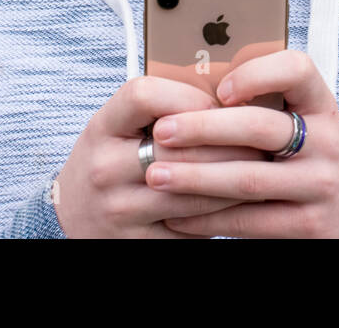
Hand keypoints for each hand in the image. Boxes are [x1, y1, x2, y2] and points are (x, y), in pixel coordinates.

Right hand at [51, 75, 270, 237]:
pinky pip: (193, 228)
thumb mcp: (118, 127)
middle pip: (180, 149)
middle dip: (232, 142)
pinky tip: (242, 201)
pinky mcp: (139, 244)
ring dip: (237, 181)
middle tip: (266, 136)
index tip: (218, 104)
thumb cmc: (109, 160)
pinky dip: (223, 213)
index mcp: (102, 128)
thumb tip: (226, 93)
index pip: (143, 95)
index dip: (188, 97)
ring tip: (264, 168)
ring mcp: (120, 210)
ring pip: (194, 193)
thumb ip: (159, 110)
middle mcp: (104, 169)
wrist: (72, 217)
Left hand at [146, 50, 338, 237]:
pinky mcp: (307, 225)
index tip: (217, 88)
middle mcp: (327, 142)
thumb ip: (268, 105)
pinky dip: (206, 219)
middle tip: (161, 130)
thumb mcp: (306, 122)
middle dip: (202, 128)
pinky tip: (176, 214)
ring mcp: (319, 185)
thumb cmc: (315, 156)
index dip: (255, 74)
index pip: (297, 70)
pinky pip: (248, 221)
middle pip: (260, 127)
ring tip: (155, 174)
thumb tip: (194, 85)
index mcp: (322, 105)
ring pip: (247, 178)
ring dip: (194, 177)